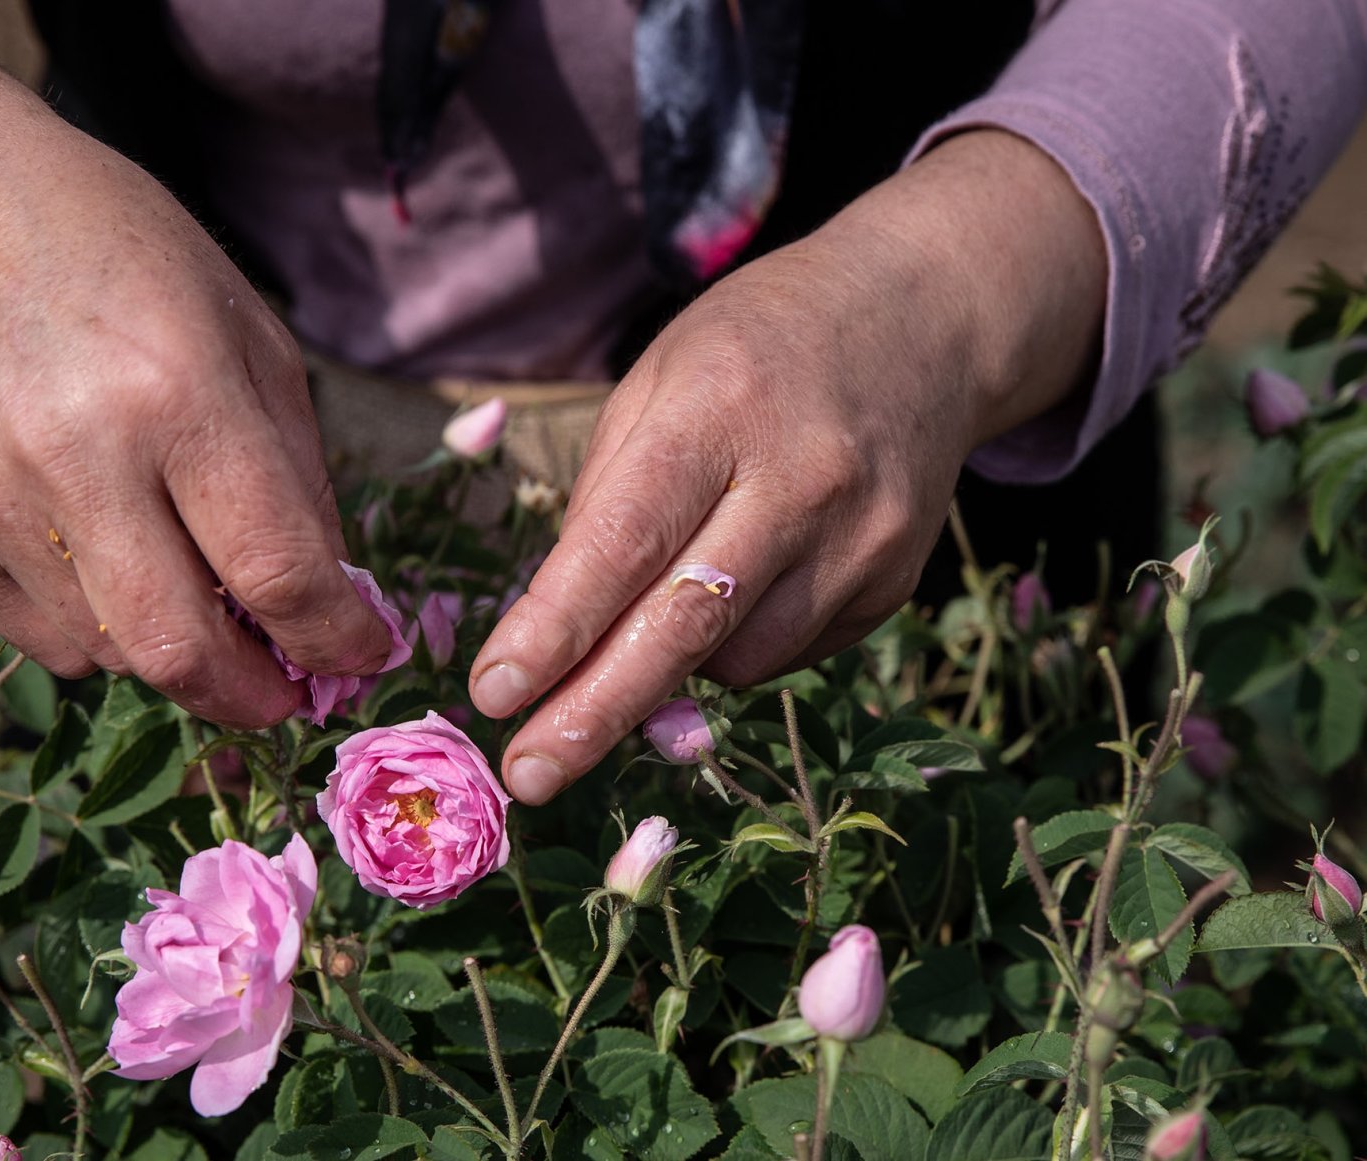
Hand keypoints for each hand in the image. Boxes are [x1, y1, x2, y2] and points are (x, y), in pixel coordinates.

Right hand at [0, 22, 394, 726]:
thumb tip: (329, 602)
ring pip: (112, 655)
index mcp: (181, 392)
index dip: (337, 638)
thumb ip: (298, 476)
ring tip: (203, 604)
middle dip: (254, 697)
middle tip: (286, 688)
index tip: (365, 655)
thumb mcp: (253, 337)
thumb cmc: (129, 263)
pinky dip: (102, 636)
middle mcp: (80, 454)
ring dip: (178, 658)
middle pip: (181, 649)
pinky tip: (121, 572)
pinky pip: (43, 640)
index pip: (277, 570)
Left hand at [469, 130, 1106, 801]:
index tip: (493, 693)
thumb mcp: (655, 381)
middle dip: (596, 711)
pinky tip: (746, 581)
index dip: (556, 628)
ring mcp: (862, 536)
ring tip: (660, 606)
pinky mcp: (895, 580)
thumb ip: (605, 499)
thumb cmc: (752, 350)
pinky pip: (789, 654)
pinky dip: (740, 645)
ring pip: (738, 659)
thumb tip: (558, 635)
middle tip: (529, 775)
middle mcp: (801, 477)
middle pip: (684, 623)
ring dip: (671, 667)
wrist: (921, 316)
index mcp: (717, 408)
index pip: (624, 540)